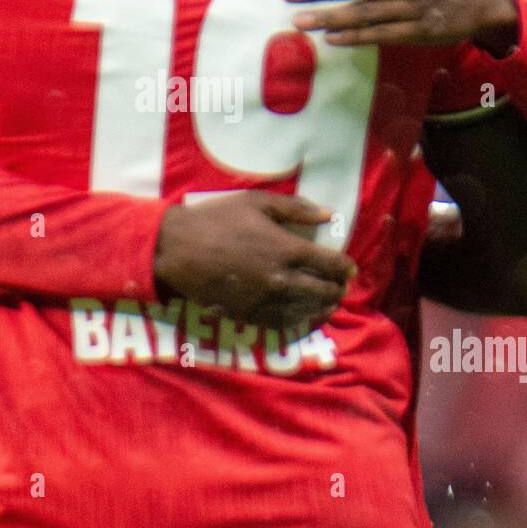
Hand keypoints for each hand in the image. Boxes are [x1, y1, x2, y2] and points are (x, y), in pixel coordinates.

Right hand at [153, 192, 355, 330]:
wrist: (178, 250)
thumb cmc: (217, 220)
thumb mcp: (256, 202)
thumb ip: (296, 209)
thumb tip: (328, 215)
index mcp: (287, 249)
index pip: (331, 265)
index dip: (346, 268)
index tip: (349, 268)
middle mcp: (282, 279)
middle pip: (324, 292)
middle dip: (338, 290)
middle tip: (340, 287)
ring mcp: (266, 301)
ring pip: (307, 311)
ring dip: (323, 308)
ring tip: (328, 303)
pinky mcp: (249, 315)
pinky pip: (283, 324)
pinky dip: (299, 322)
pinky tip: (302, 316)